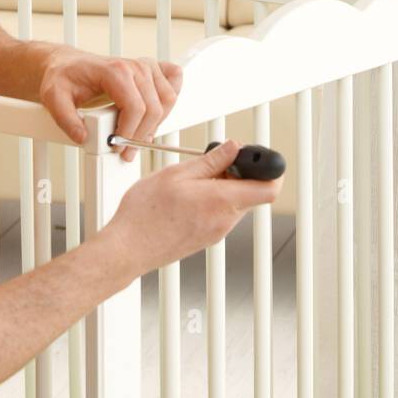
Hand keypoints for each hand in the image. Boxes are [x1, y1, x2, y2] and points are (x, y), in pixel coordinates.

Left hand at [38, 49, 183, 161]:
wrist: (68, 65)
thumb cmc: (64, 77)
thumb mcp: (54, 98)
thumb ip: (66, 119)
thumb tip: (83, 137)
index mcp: (114, 71)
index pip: (136, 107)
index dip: (129, 132)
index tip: (117, 145)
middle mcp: (134, 66)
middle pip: (154, 108)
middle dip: (141, 134)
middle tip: (125, 148)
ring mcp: (145, 66)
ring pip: (167, 100)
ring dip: (156, 122)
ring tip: (136, 135)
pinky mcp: (151, 69)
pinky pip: (174, 80)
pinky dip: (170, 99)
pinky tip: (156, 113)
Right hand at [104, 138, 282, 279]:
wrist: (128, 249)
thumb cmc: (145, 214)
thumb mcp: (177, 174)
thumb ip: (211, 161)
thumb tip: (233, 148)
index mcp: (222, 201)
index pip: (269, 188)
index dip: (270, 169)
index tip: (255, 156)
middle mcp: (225, 220)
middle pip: (252, 193)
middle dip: (240, 173)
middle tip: (216, 159)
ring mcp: (217, 232)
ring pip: (236, 203)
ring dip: (224, 186)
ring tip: (195, 177)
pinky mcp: (207, 237)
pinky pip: (221, 213)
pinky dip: (214, 199)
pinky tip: (189, 193)